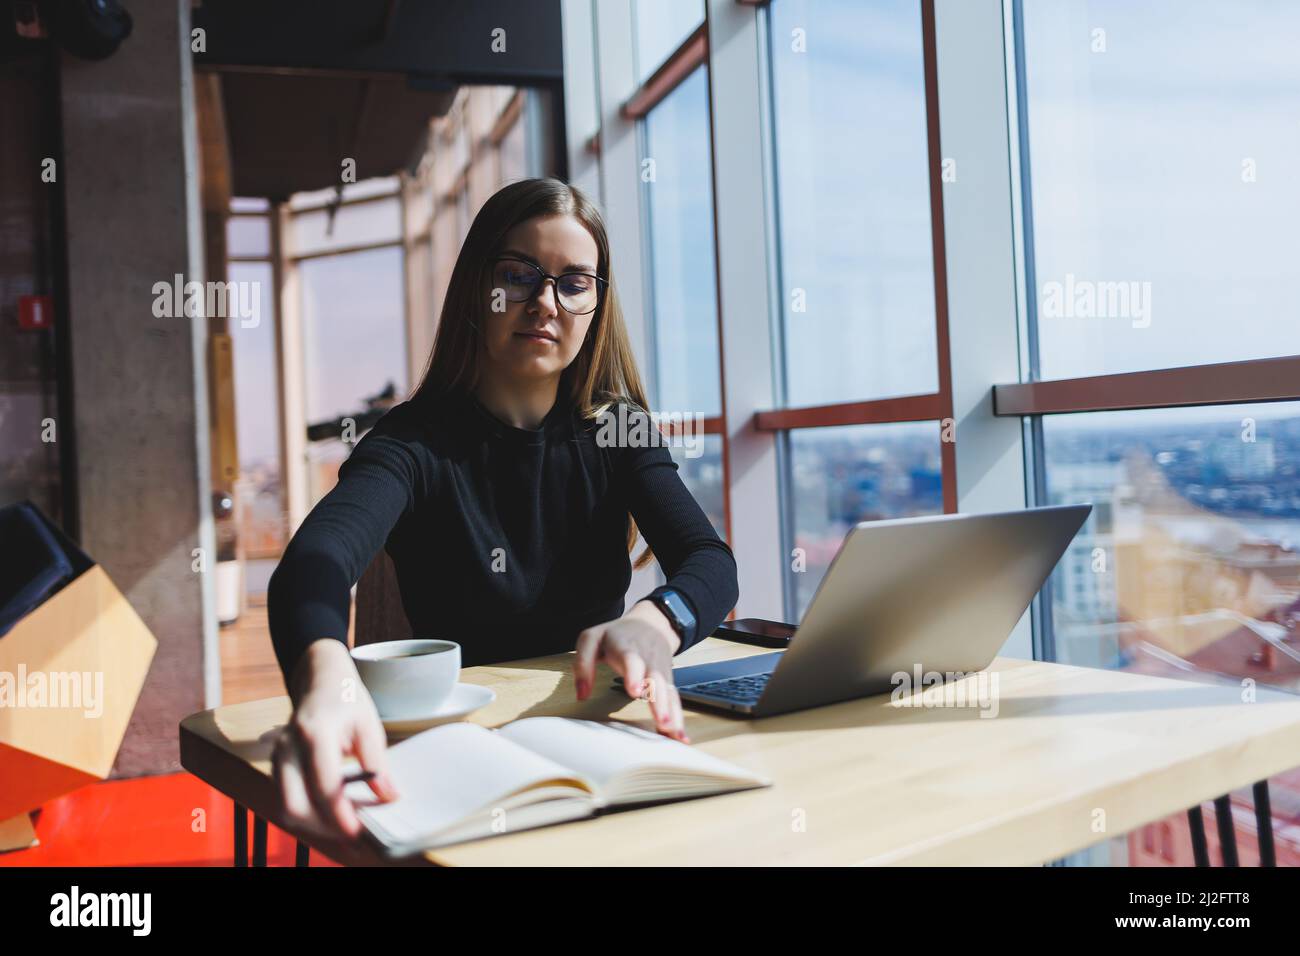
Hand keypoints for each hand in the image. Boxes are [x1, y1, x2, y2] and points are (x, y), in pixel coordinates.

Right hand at [272, 639, 399, 847]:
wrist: (319, 679)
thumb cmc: (345, 699)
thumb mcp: (369, 725)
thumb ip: (377, 763)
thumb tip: (389, 796)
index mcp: (314, 733)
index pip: (322, 785)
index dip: (339, 814)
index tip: (358, 830)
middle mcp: (287, 747)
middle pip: (295, 805)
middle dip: (324, 825)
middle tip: (355, 830)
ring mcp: (276, 756)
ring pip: (287, 807)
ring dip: (315, 822)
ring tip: (347, 821)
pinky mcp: (275, 766)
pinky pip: (286, 799)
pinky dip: (308, 812)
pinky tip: (332, 810)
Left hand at [573, 601, 689, 742]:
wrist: (651, 624)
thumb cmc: (617, 635)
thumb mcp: (592, 639)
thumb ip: (583, 664)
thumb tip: (581, 694)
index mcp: (627, 648)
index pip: (632, 660)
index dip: (635, 675)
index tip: (635, 691)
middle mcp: (649, 661)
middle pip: (656, 680)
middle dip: (659, 701)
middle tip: (662, 720)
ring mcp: (661, 672)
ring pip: (668, 692)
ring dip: (672, 713)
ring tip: (673, 733)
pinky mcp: (667, 683)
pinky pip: (674, 700)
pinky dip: (679, 718)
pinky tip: (681, 737)